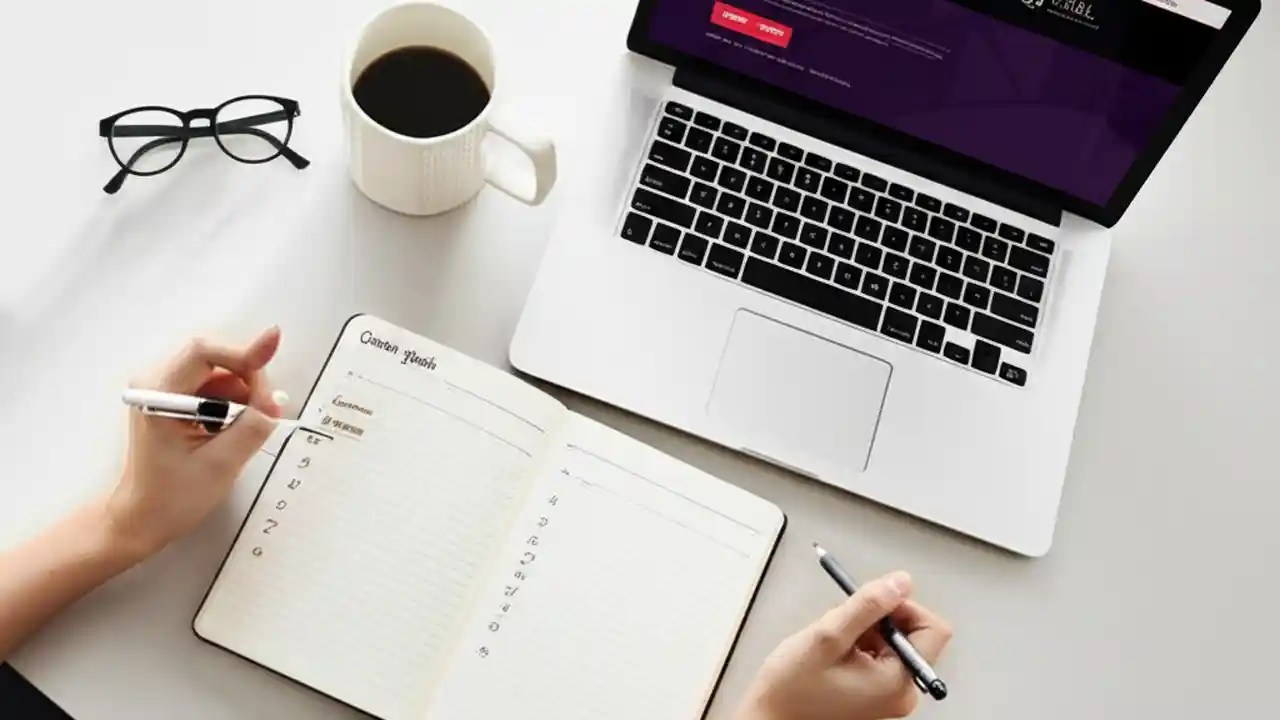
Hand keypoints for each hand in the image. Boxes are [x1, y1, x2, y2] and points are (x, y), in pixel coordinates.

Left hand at [106, 328, 283, 559]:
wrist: (143, 519)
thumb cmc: (171, 497)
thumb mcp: (222, 464)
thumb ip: (253, 426)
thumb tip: (276, 398)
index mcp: (158, 396)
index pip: (204, 353)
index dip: (243, 352)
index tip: (273, 347)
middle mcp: (157, 385)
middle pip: (214, 359)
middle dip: (246, 380)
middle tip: (264, 412)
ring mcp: (164, 392)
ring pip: (218, 374)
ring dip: (240, 396)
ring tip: (239, 432)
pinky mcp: (174, 402)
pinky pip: (213, 388)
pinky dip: (230, 405)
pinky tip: (227, 431)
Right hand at [737, 572, 951, 719]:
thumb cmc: (791, 689)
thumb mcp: (828, 636)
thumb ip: (868, 605)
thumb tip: (901, 582)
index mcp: (897, 682)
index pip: (933, 628)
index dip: (903, 606)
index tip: (871, 603)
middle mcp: (901, 692)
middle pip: (912, 633)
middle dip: (878, 618)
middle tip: (843, 622)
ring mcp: (887, 695)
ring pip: (892, 641)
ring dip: (864, 629)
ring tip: (832, 640)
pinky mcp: (873, 694)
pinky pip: (879, 656)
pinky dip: (858, 643)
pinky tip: (833, 650)